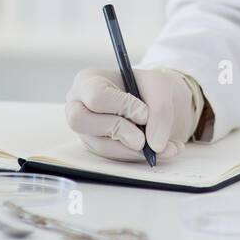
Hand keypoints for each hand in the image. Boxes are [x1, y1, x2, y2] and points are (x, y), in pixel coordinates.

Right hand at [64, 67, 199, 161]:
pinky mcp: (96, 148)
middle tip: (142, 138)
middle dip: (117, 130)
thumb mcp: (159, 86)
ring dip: (133, 148)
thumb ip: (160, 110)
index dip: (121, 107)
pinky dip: (138, 156)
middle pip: (81, 121)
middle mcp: (78, 106)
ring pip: (100, 144)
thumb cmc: (148, 88)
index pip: (96, 96)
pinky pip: (112, 158)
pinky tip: (158, 150)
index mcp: (88, 81)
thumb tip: (155, 144)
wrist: (153, 103)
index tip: (145, 114)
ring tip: (161, 145)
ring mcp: (85, 130)